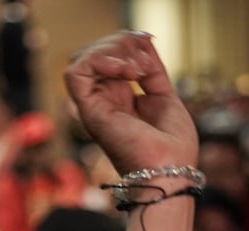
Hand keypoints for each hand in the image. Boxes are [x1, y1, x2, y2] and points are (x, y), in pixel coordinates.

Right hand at [64, 31, 196, 175]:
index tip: (149, 48)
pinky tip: (125, 71)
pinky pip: (75, 73)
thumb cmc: (173, 149)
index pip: (109, 57)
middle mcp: (103, 102)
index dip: (126, 44)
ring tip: (137, 67)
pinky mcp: (90, 113)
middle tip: (145, 61)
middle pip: (94, 53)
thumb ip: (151, 70)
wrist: (171, 172)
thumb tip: (143, 41)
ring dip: (112, 50)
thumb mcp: (166, 96)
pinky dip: (98, 60)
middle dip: (121, 44)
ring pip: (82, 58)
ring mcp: (95, 107)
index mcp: (120, 100)